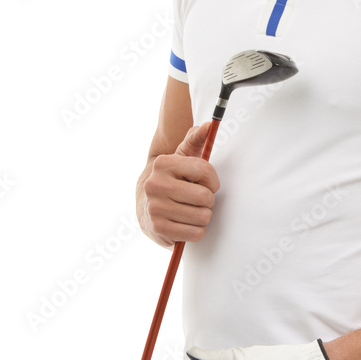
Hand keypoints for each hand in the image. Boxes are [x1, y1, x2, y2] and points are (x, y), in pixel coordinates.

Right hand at [142, 124, 220, 245]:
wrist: (147, 206)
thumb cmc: (174, 179)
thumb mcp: (182, 156)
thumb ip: (196, 139)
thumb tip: (209, 125)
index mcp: (163, 164)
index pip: (204, 170)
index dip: (213, 180)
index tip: (209, 184)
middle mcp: (155, 185)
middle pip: (205, 197)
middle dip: (208, 200)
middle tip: (199, 200)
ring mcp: (155, 208)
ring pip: (203, 216)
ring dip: (203, 216)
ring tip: (192, 210)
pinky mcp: (158, 229)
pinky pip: (196, 234)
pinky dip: (197, 231)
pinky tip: (187, 224)